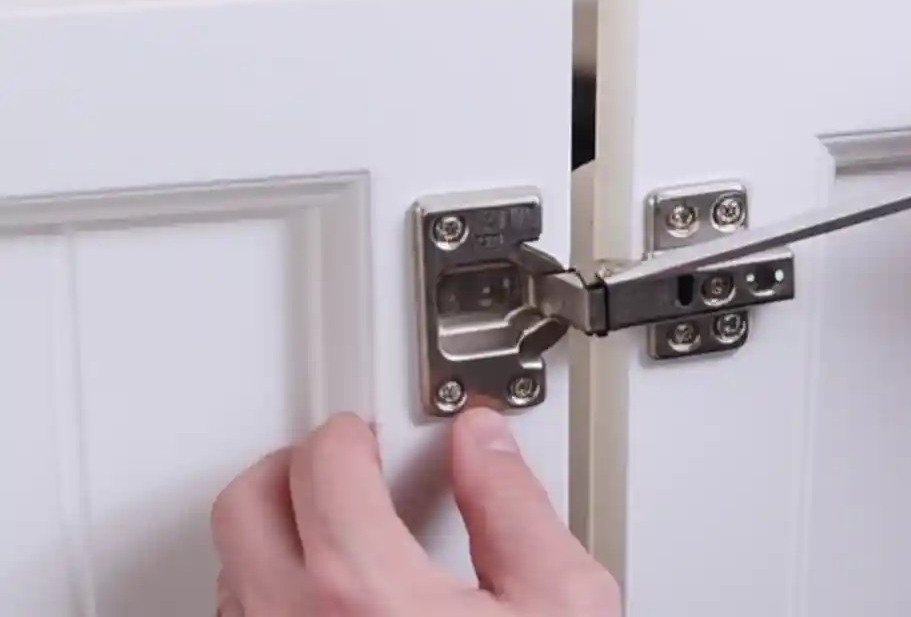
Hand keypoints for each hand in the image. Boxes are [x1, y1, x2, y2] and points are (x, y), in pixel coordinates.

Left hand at [210, 409, 620, 616]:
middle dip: (288, 468)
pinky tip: (319, 602)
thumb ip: (517, 508)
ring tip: (331, 534)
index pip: (322, 465)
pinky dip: (266, 596)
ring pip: (229, 572)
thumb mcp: (560, 605)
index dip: (348, 433)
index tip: (367, 436)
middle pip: (243, 508)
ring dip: (272, 535)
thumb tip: (486, 447)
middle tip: (334, 468)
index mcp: (367, 593)